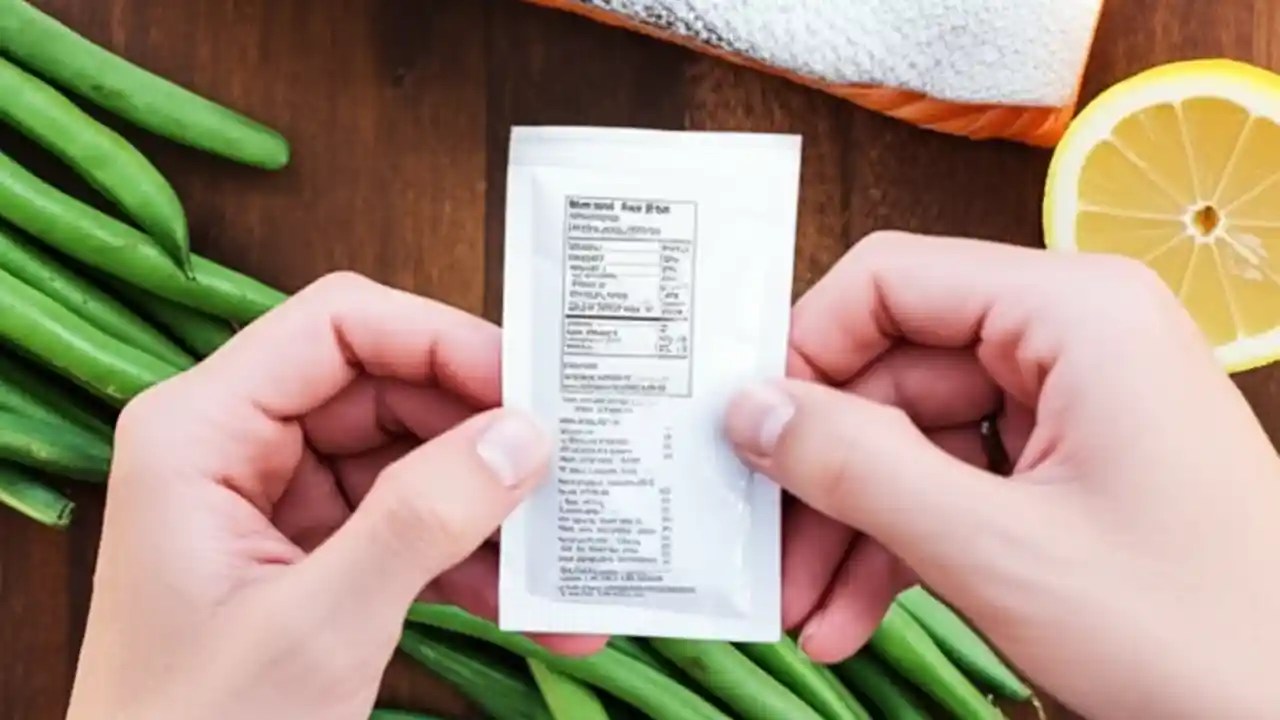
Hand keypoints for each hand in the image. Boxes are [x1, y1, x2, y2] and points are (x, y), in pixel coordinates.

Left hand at [67, 273, 603, 719]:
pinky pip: (409, 526)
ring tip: (564, 554)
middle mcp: (238, 449)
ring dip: (490, 510)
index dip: (440, 342)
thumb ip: (420, 520)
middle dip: (482, 436)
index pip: (338, 328)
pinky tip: (533, 606)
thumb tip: (520, 436)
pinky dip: (471, 562)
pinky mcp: (311, 555)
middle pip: (387, 390)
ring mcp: (277, 502)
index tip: (527, 388)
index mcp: (202, 432)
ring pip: (410, 461)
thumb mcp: (319, 626)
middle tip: (568, 470)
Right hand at [725, 232, 1279, 718]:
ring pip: (915, 442)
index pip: (892, 281)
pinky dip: (901, 548)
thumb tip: (751, 409)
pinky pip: (955, 486)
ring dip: (852, 528)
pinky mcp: (1073, 470)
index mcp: (1075, 313)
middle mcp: (1073, 341)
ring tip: (807, 610)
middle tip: (769, 553)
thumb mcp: (994, 550)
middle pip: (893, 374)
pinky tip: (854, 615)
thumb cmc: (1198, 637)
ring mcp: (1075, 407)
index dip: (805, 352)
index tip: (748, 431)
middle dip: (824, 477)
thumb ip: (856, 468)